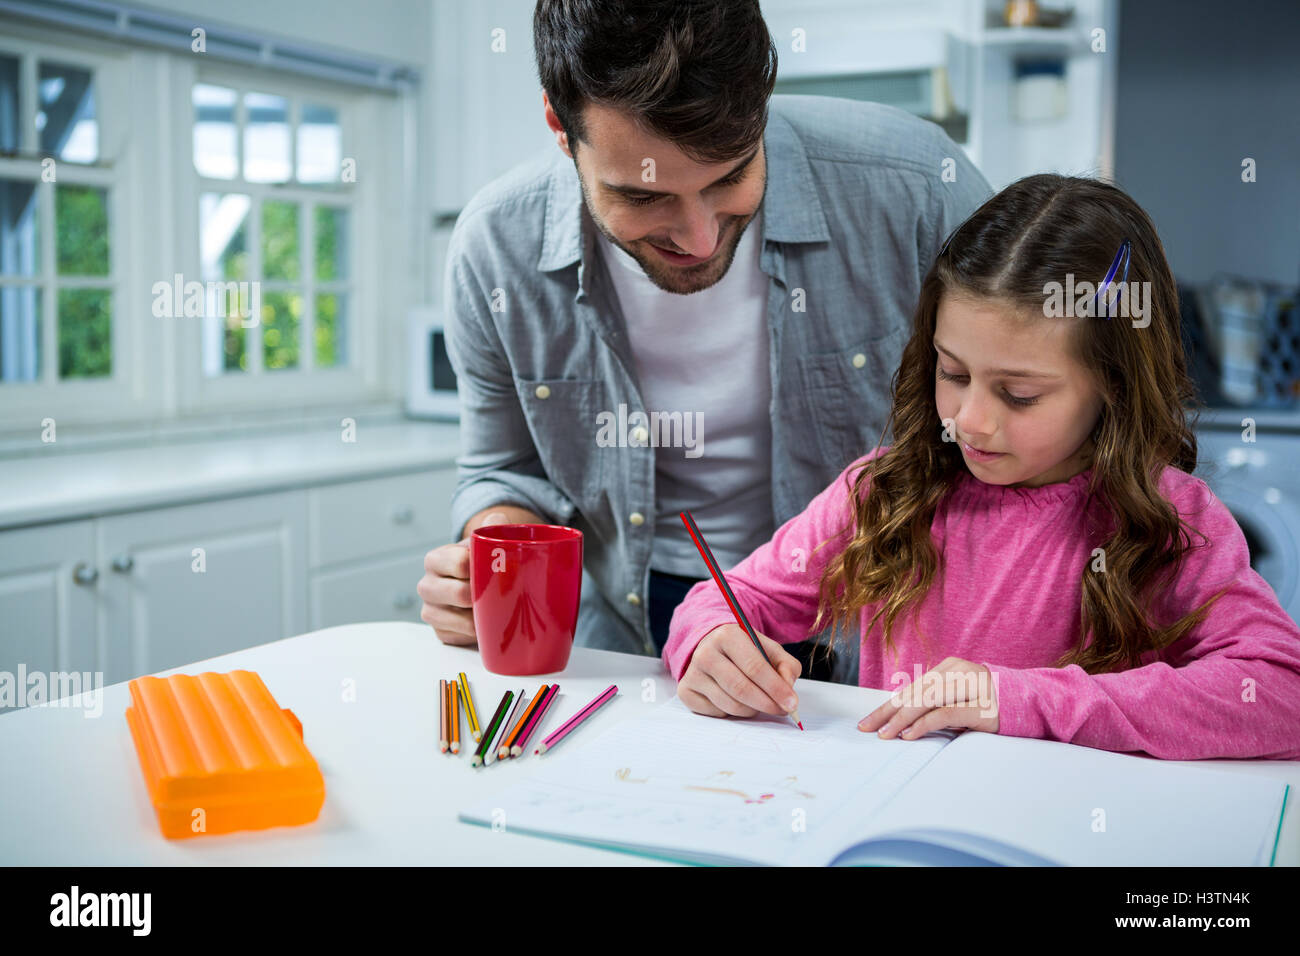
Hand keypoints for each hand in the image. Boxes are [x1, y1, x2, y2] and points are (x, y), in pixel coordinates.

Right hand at [417, 510, 519, 644]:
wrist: (474, 583)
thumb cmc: (480, 560)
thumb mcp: (485, 540)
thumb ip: (494, 525)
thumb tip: (498, 520)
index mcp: (435, 559)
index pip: (461, 563)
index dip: (483, 568)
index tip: (500, 568)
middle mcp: (426, 585)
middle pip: (459, 594)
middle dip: (483, 594)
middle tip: (501, 591)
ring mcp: (431, 611)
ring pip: (459, 620)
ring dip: (481, 616)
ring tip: (495, 609)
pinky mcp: (439, 632)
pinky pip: (460, 637)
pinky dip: (476, 633)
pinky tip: (485, 624)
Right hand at [678, 623, 801, 719]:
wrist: (711, 647)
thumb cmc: (745, 651)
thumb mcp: (769, 650)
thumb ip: (786, 666)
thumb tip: (787, 690)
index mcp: (727, 635)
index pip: (754, 667)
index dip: (776, 688)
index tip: (792, 703)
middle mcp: (705, 653)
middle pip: (741, 689)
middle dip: (767, 704)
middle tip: (782, 711)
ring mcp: (692, 673)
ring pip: (730, 705)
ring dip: (752, 710)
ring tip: (760, 703)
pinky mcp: (685, 691)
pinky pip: (717, 713)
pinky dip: (733, 713)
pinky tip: (737, 701)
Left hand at [858, 657, 998, 738]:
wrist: (1031, 701)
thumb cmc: (988, 702)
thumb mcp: (959, 696)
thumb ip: (934, 701)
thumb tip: (897, 717)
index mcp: (950, 666)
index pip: (911, 688)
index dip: (887, 706)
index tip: (868, 721)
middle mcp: (959, 672)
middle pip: (915, 694)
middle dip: (888, 713)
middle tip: (868, 729)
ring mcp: (972, 687)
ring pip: (927, 701)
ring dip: (901, 720)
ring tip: (884, 734)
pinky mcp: (983, 707)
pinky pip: (946, 714)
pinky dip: (924, 724)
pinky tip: (909, 734)